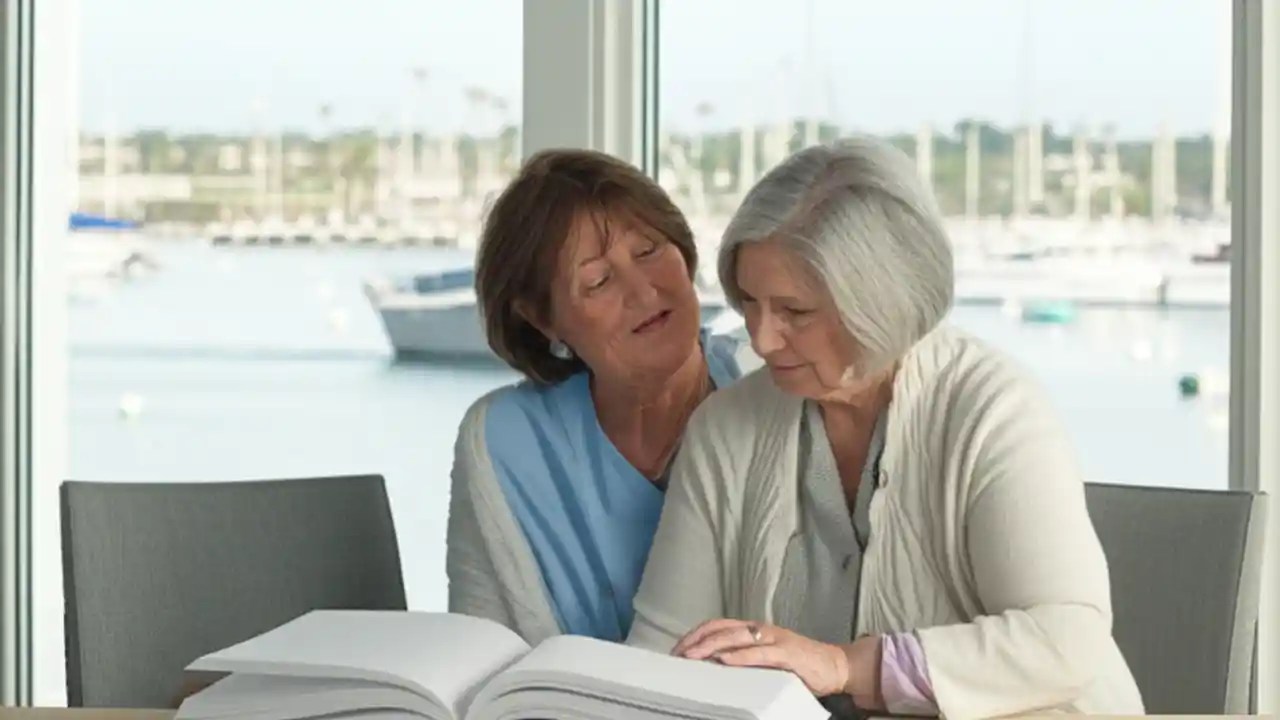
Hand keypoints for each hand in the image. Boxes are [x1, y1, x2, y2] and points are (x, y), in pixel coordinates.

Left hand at [671, 619, 855, 698]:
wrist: (834, 665)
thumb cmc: (799, 665)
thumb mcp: (765, 659)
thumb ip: (744, 658)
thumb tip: (713, 666)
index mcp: (753, 630)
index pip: (717, 626)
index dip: (696, 634)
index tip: (677, 648)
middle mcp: (761, 629)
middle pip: (721, 629)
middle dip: (696, 640)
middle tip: (678, 654)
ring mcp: (774, 639)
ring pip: (736, 637)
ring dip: (711, 646)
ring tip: (693, 655)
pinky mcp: (788, 652)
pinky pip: (760, 653)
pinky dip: (740, 656)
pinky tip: (725, 660)